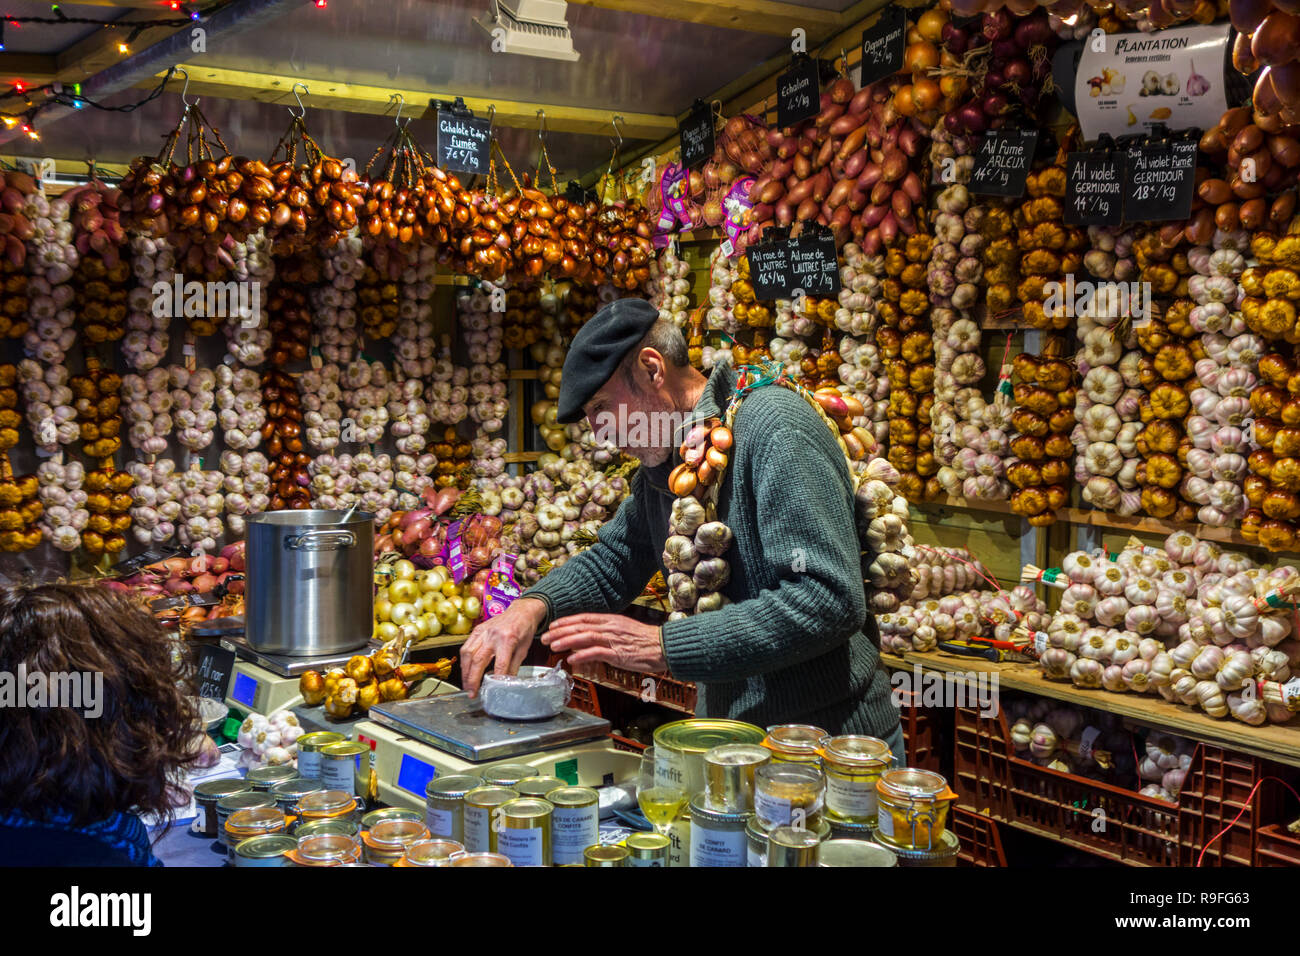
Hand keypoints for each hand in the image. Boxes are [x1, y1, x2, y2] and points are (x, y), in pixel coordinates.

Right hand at [459, 596, 546, 697]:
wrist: (521, 611)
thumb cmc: (524, 629)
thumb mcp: (524, 650)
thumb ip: (513, 667)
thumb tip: (506, 683)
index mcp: (508, 639)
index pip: (500, 664)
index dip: (495, 679)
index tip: (492, 690)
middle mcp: (493, 635)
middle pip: (478, 660)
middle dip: (473, 679)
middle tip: (472, 693)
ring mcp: (483, 631)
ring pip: (468, 654)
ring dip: (465, 672)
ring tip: (466, 685)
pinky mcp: (477, 630)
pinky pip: (466, 646)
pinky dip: (464, 660)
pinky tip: (465, 670)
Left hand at [541, 613, 666, 673]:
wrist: (663, 646)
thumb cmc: (644, 641)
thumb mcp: (622, 631)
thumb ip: (604, 633)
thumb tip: (586, 638)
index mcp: (611, 620)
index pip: (584, 618)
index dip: (566, 621)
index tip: (552, 625)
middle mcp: (610, 627)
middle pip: (580, 626)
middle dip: (560, 631)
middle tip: (545, 637)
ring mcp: (614, 639)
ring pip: (585, 637)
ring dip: (567, 641)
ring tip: (553, 646)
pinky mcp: (618, 653)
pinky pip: (597, 652)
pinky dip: (582, 654)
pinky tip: (571, 659)